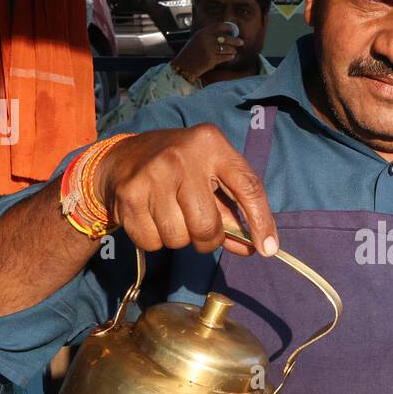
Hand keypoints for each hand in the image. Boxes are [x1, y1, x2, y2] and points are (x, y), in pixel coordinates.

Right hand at [94, 125, 277, 256]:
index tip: (267, 248)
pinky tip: (153, 218)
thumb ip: (234, 210)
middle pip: (207, 225)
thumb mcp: (212, 175)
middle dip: (209, 240)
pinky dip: (155, 240)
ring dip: (180, 239)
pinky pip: (152, 242)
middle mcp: (182, 157)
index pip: (247, 187)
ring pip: (178, 238)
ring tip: (173, 217)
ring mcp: (153, 175)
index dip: (261, 221)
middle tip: (202, 232)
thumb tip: (255, 248)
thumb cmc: (181, 170)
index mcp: (212, 145)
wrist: (124, 157)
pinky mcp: (130, 195)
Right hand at [170, 22, 244, 81]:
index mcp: (201, 33)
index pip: (218, 26)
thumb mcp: (196, 40)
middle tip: (241, 42)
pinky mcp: (211, 60)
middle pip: (225, 37)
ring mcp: (208, 50)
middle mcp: (205, 40)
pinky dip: (230, 57)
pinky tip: (231, 57)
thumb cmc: (190, 54)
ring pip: (227, 48)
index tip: (234, 30)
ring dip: (233, 50)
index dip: (228, 27)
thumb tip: (223, 35)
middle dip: (235, 40)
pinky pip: (225, 57)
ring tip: (234, 51)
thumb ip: (207, 36)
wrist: (183, 67)